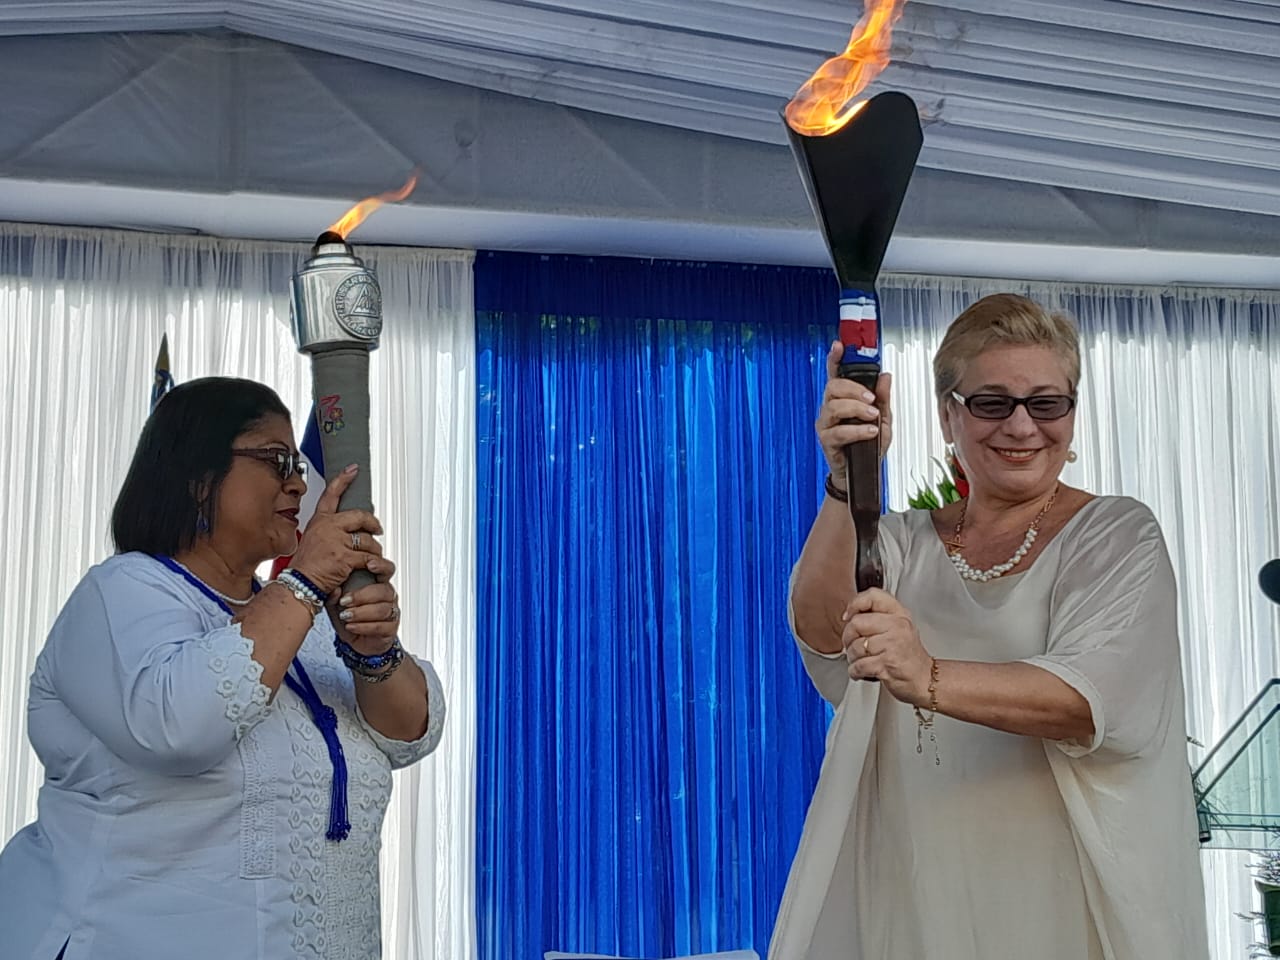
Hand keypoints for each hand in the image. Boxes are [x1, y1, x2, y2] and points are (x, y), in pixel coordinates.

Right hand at [288, 464, 383, 595]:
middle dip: (373, 523)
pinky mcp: (345, 556)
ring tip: (370, 559)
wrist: (299, 584)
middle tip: (377, 529)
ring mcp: (337, 541)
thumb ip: (328, 533)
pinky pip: (368, 557)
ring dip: (373, 551)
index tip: (353, 470)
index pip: (331, 495)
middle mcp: (328, 527)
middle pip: (360, 516)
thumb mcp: (311, 541)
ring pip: (367, 540)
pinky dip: (374, 564)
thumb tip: (347, 533)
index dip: (343, 480)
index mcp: (319, 521)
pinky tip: (373, 568)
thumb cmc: (305, 567)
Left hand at [331, 554, 399, 652]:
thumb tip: (335, 590)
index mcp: (377, 584)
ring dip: (361, 612)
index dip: (381, 566)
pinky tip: (351, 626)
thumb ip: (335, 595)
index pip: (386, 570)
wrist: (356, 641)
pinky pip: (381, 626)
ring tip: (346, 616)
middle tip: (345, 601)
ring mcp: (391, 612)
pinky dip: (363, 626)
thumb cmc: (350, 618)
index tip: (370, 565)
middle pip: (384, 591)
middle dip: (362, 596)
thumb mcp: (337, 604)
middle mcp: (388, 597)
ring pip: (382, 609)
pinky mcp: (391, 628)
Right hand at [816, 340, 892, 486]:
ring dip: (856, 408)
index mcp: (843, 399)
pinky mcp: (826, 440)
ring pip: (834, 406)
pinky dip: (857, 430)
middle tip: (871, 398)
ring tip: (873, 416)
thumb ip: (884, 398)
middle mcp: (830, 408)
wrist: (863, 475)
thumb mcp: (883, 419)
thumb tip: (886, 376)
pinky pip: (839, 431)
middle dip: (853, 388)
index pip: (835, 374)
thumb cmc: (868, 446)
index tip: (839, 346)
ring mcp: (826, 424)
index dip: (834, 358)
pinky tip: (869, 431)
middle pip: (833, 386)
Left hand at [842, 588, 930, 705]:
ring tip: (860, 660)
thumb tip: (849, 615)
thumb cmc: (908, 655)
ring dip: (852, 657)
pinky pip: (858, 665)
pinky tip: (861, 671)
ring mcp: (893, 644)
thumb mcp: (899, 627)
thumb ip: (878, 617)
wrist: (924, 678)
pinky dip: (855, 671)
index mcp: (899, 614)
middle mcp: (897, 626)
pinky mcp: (887, 663)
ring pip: (855, 646)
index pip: (872, 596)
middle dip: (848, 638)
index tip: (848, 616)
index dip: (855, 604)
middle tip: (852, 645)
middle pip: (856, 623)